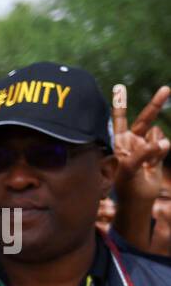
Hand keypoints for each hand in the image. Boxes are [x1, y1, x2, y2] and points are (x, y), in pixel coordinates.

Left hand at [112, 84, 169, 201]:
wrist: (137, 199)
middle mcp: (132, 140)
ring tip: (147, 164)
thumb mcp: (129, 169)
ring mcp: (145, 145)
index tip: (119, 87)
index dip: (120, 104)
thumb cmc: (125, 184)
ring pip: (158, 134)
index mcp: (119, 142)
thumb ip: (143, 154)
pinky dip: (162, 153)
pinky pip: (165, 144)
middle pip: (145, 118)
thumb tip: (162, 142)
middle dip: (156, 104)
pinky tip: (153, 165)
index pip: (118, 120)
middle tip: (166, 89)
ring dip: (156, 147)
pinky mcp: (157, 151)